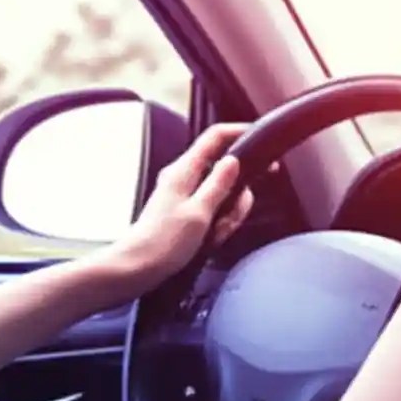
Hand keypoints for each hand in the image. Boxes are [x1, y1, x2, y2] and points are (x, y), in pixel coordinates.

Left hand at [100, 123, 256, 293]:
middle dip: (237, 195)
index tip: (263, 142)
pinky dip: (218, 224)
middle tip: (230, 218)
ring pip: (223, 193)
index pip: (215, 137)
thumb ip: (219, 184)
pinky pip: (213, 210)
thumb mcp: (199, 213)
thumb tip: (234, 160)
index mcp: (184, 170)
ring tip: (214, 235)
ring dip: (227, 215)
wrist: (137, 268)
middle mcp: (183, 177)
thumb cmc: (164, 243)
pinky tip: (210, 240)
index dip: (240, 133)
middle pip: (225, 170)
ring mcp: (185, 194)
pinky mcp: (186, 211)